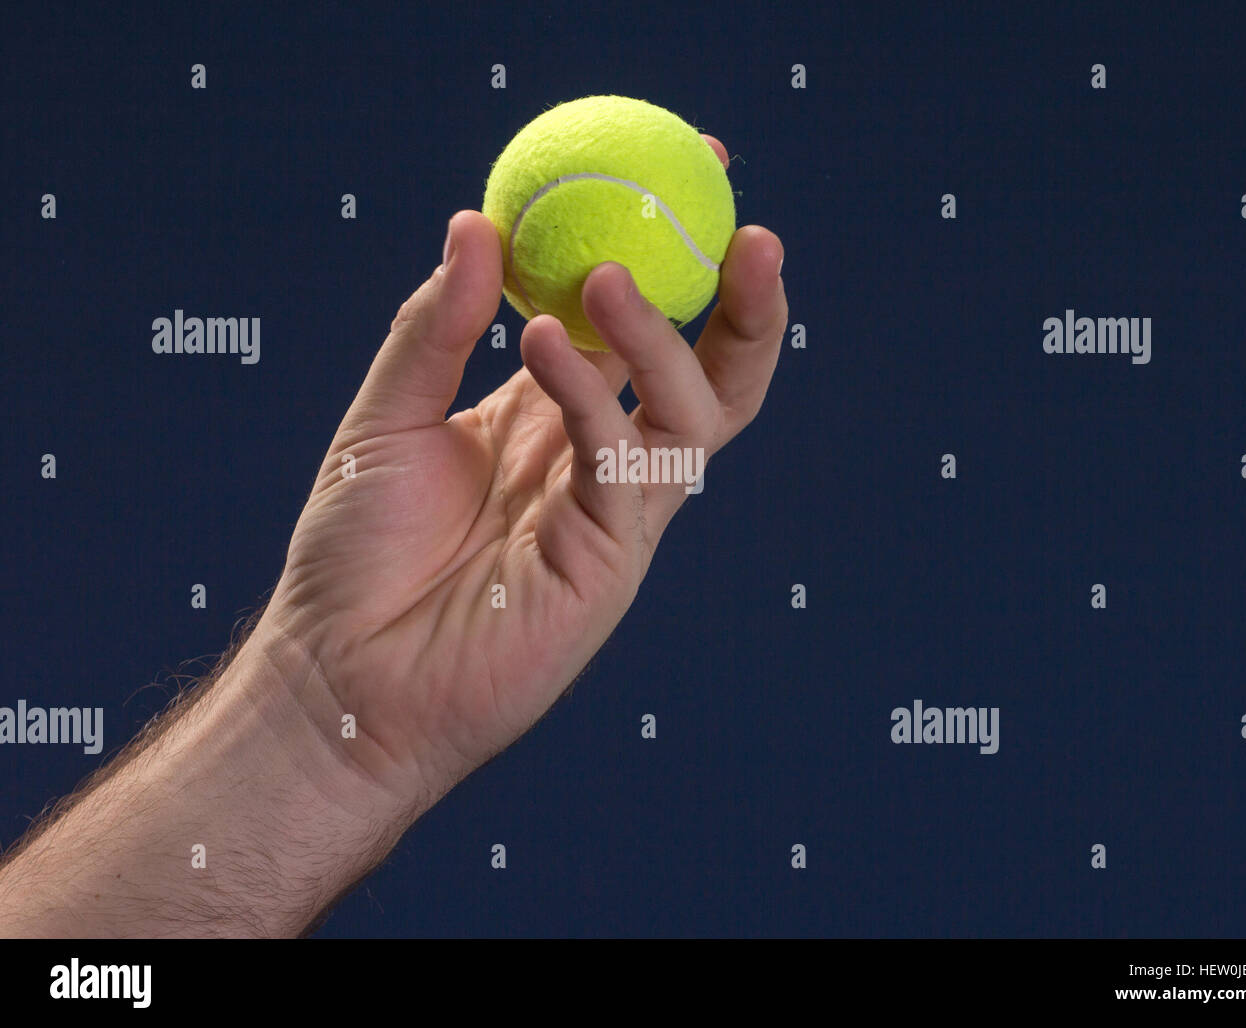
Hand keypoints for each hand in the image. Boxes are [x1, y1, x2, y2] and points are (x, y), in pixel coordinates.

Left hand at [260, 136, 786, 818]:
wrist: (338, 672)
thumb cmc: (357, 553)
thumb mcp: (388, 416)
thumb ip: (437, 327)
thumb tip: (476, 221)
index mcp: (553, 416)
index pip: (634, 331)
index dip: (673, 261)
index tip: (692, 176)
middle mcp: (597, 459)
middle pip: (709, 378)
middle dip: (745, 309)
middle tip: (751, 232)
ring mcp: (612, 514)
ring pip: (692, 417)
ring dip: (666, 341)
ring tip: (611, 279)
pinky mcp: (610, 564)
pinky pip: (626, 466)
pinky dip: (594, 399)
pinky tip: (542, 350)